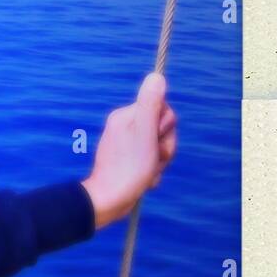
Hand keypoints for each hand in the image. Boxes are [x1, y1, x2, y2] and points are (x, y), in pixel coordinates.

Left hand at [82, 72, 178, 228]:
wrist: (110, 200)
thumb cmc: (129, 167)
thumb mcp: (144, 133)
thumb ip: (150, 104)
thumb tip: (156, 75)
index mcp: (125, 116)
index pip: (163, 110)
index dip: (166, 128)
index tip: (154, 140)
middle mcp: (124, 127)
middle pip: (163, 129)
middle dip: (164, 147)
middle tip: (151, 158)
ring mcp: (126, 144)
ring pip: (160, 147)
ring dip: (159, 162)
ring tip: (147, 171)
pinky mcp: (128, 160)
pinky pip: (152, 162)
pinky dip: (152, 172)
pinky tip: (143, 180)